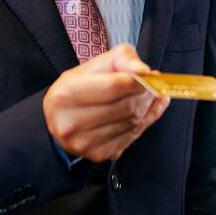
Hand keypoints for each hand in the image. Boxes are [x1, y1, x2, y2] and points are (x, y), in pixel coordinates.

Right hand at [43, 43, 169, 161]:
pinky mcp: (96, 155)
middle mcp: (71, 122)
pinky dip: (146, 122)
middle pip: (125, 107)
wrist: (60, 116)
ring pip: (132, 124)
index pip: (113, 86)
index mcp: (66, 94)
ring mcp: (83, 143)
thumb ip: (122, 59)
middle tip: (154, 85)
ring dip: (148, 108)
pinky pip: (132, 138)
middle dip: (146, 94)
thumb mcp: (97, 64)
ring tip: (151, 95)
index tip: (150, 76)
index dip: (138, 81)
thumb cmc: (80, 85)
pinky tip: (148, 110)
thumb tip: (144, 71)